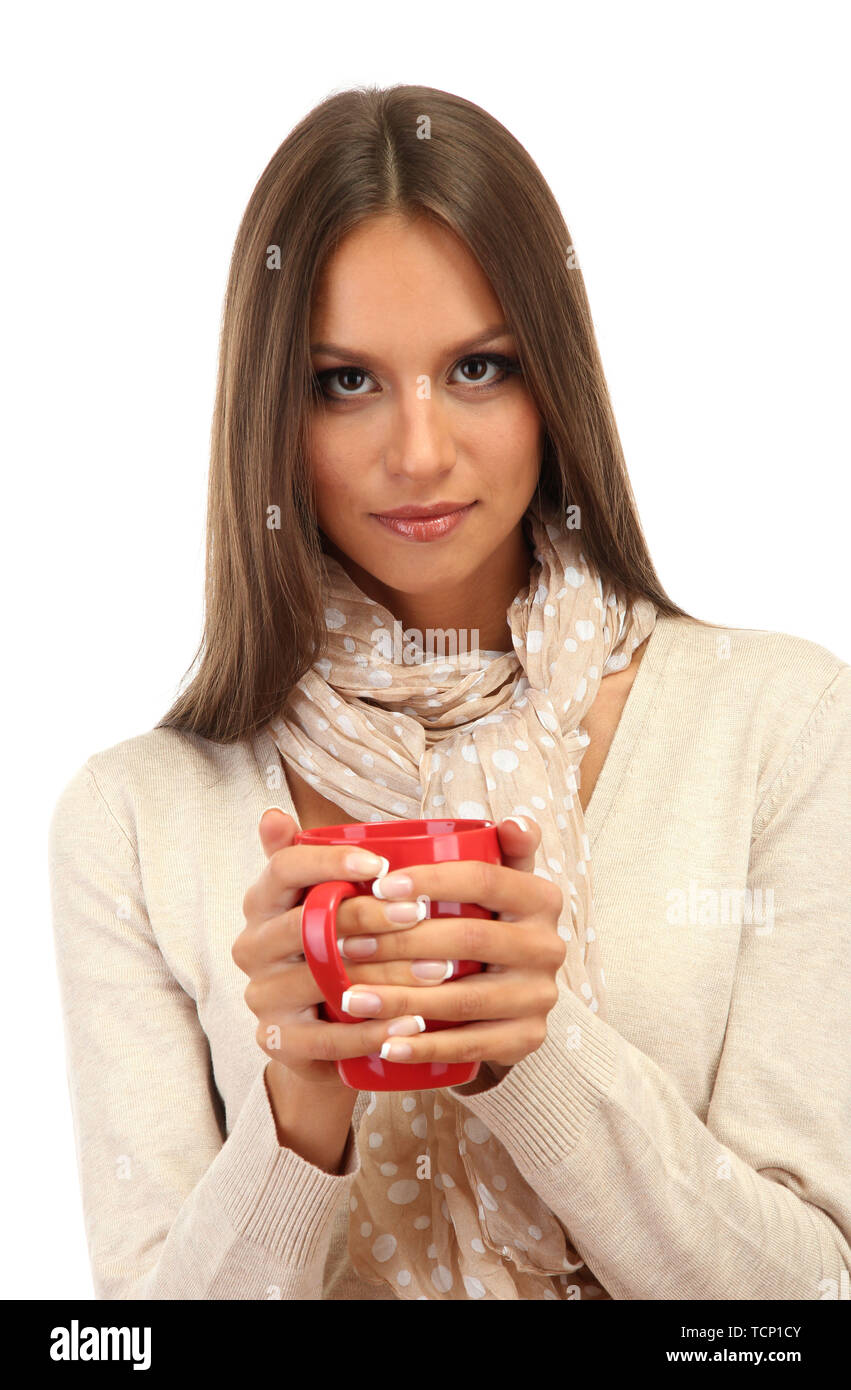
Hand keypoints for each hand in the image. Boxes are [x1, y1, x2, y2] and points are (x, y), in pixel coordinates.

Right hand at [234, 810, 453, 1089]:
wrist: (318, 1033)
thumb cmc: (334, 947)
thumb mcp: (325, 899)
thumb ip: (316, 858)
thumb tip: (274, 812)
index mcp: (262, 902)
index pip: (283, 868)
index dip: (330, 863)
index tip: (383, 864)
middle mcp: (252, 946)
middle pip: (307, 924)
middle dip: (370, 917)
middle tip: (421, 913)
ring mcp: (262, 996)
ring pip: (322, 981)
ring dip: (386, 976)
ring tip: (439, 970)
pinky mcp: (277, 1042)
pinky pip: (327, 1040)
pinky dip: (374, 1032)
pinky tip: (416, 1023)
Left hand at [330, 816, 566, 1070]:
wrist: (516, 996)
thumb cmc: (488, 923)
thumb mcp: (501, 883)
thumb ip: (502, 848)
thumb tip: (515, 822)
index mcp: (542, 898)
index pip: (484, 879)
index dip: (431, 881)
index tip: (378, 887)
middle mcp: (549, 947)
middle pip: (469, 940)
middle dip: (400, 942)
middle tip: (346, 944)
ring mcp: (539, 997)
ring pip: (463, 1000)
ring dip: (401, 1000)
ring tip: (350, 997)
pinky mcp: (527, 1039)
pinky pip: (471, 1047)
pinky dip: (425, 1047)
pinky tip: (386, 1044)